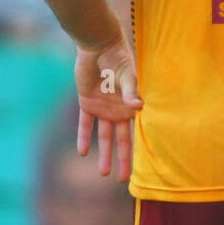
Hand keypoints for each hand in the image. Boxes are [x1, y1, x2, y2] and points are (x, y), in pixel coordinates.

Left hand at [74, 32, 142, 182]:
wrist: (98, 44)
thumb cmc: (118, 57)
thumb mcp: (127, 74)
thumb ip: (131, 91)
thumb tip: (140, 107)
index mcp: (131, 105)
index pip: (134, 132)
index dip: (135, 149)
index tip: (139, 167)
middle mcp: (118, 110)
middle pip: (120, 140)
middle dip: (121, 159)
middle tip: (121, 180)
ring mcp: (102, 108)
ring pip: (103, 136)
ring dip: (103, 153)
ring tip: (103, 173)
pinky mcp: (86, 102)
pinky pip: (85, 124)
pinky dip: (84, 137)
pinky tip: (82, 151)